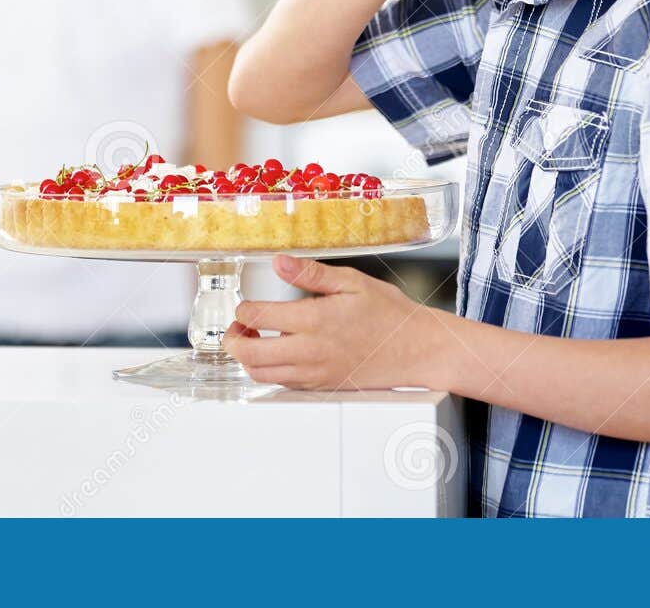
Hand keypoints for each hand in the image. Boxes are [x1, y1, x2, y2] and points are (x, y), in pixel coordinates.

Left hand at [222, 254, 448, 389]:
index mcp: (315, 320)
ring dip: (248, 357)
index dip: (244, 308)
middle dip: (233, 338)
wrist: (416, 349)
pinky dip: (268, 370)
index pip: (258, 317)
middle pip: (249, 354)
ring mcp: (314, 373)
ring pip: (261, 374)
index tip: (247, 303)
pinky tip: (277, 353)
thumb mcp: (352, 282)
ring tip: (253, 339)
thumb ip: (311, 274)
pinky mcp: (320, 386)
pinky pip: (281, 384)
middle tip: (237, 326)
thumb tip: (278, 262)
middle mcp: (310, 351)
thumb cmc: (389, 314)